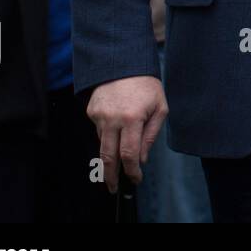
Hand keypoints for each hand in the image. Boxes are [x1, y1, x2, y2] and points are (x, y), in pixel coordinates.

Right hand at [87, 75, 168, 191]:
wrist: (124, 62)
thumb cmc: (147, 86)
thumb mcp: (159, 108)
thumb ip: (151, 135)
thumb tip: (141, 159)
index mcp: (132, 118)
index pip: (129, 154)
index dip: (131, 171)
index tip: (135, 180)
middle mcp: (112, 119)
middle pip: (108, 156)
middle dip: (110, 176)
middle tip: (113, 188)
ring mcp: (98, 115)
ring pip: (103, 143)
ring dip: (112, 152)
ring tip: (122, 151)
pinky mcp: (91, 112)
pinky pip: (99, 130)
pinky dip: (108, 134)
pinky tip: (117, 124)